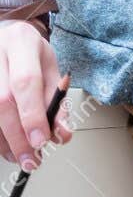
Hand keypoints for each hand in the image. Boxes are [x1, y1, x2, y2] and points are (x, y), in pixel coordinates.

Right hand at [0, 21, 72, 170]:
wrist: (5, 36)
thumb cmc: (30, 55)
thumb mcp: (51, 69)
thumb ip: (58, 101)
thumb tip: (62, 135)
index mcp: (21, 42)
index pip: (25, 82)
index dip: (32, 114)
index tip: (42, 141)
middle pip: (2, 102)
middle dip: (18, 136)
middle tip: (32, 160)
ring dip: (4, 142)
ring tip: (21, 158)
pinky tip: (7, 147)